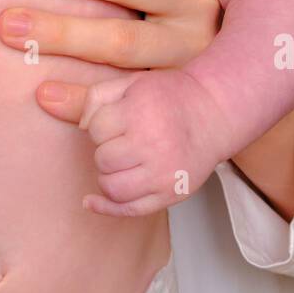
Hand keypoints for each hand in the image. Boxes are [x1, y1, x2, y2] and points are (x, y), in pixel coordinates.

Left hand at [77, 70, 232, 216]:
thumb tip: (80, 127)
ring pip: (111, 187)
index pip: (96, 129)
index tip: (115, 122)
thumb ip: (96, 97)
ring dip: (108, 174)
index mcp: (141, 112)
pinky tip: (91, 201)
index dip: (100, 125)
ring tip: (122, 162)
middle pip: (103, 158)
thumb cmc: (169, 97)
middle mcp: (153, 144)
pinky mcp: (172, 194)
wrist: (213, 113)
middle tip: (122, 140)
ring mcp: (164, 173)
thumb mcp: (131, 82)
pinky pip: (130, 209)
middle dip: (105, 149)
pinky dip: (106, 207)